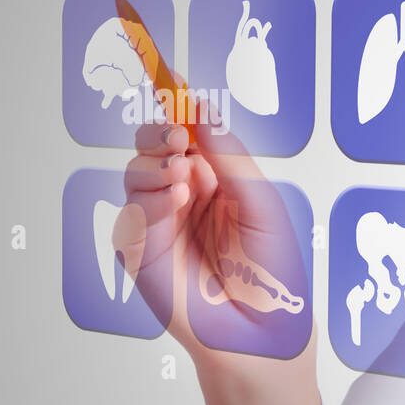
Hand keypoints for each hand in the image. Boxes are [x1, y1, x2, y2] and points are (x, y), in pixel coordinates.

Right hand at [115, 85, 311, 374]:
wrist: (264, 331)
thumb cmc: (272, 272)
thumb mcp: (261, 202)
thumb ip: (229, 156)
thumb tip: (202, 110)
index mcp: (216, 180)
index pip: (187, 132)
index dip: (175, 104)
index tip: (168, 73)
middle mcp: (184, 197)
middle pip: (151, 145)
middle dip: (158, 130)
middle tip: (174, 132)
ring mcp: (160, 223)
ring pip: (136, 172)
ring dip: (155, 165)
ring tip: (183, 176)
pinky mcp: (142, 252)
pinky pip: (131, 213)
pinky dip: (151, 202)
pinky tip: (176, 203)